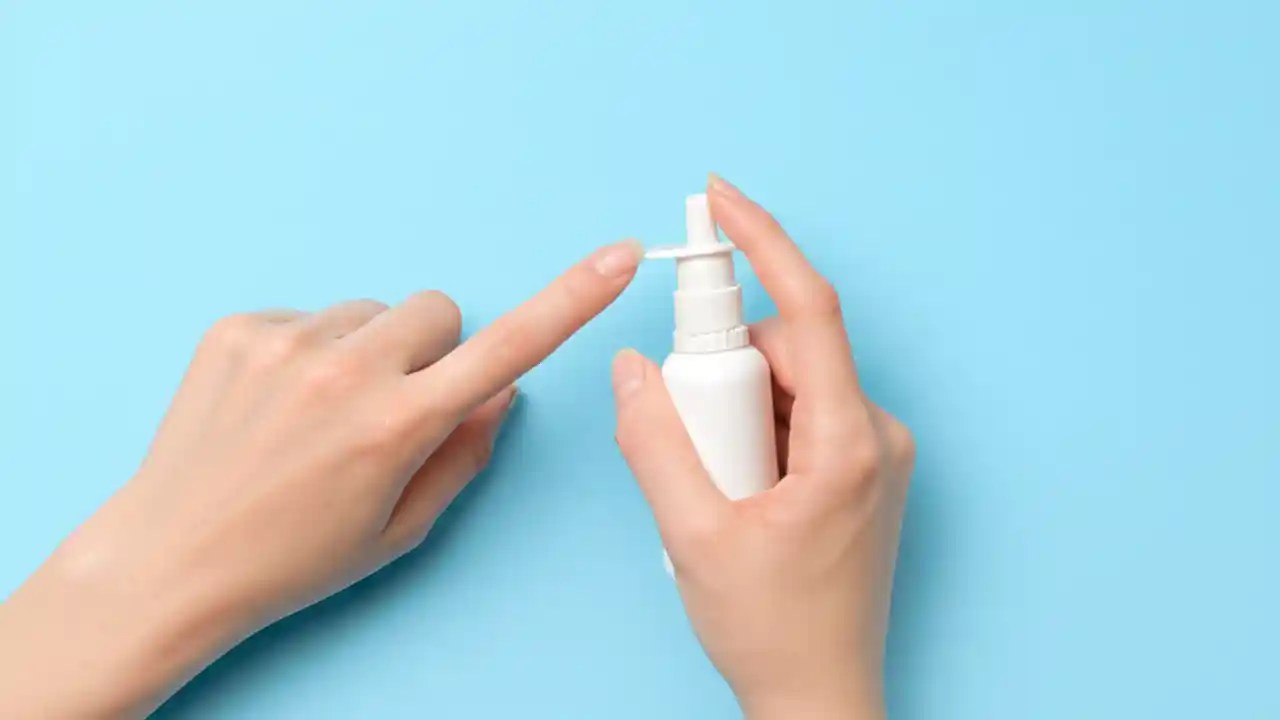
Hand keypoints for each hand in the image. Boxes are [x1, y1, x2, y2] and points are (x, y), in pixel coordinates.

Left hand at [0, 239, 643, 717]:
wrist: (173, 558)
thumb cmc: (296, 557)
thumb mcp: (401, 527)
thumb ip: (465, 452)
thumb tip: (497, 389)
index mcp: (399, 427)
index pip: (508, 349)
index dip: (573, 298)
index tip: (617, 257)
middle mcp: (347, 372)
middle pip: (437, 311)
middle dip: (433, 350)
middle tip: (393, 406)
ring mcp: (287, 343)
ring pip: (372, 312)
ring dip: (366, 350)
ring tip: (320, 413)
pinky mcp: (239, 328)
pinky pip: (309, 315)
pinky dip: (309, 350)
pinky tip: (277, 403)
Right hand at [611, 177, 912, 719]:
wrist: (818, 699)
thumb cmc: (770, 630)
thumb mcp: (691, 537)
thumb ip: (653, 442)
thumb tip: (629, 367)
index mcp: (848, 443)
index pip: (811, 310)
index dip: (766, 242)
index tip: (722, 198)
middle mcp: (875, 435)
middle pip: (787, 350)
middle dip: (722, 371)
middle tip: (686, 439)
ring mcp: (873, 454)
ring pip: (787, 383)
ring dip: (734, 408)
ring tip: (715, 490)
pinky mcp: (860, 471)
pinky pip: (798, 414)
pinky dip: (752, 430)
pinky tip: (735, 493)